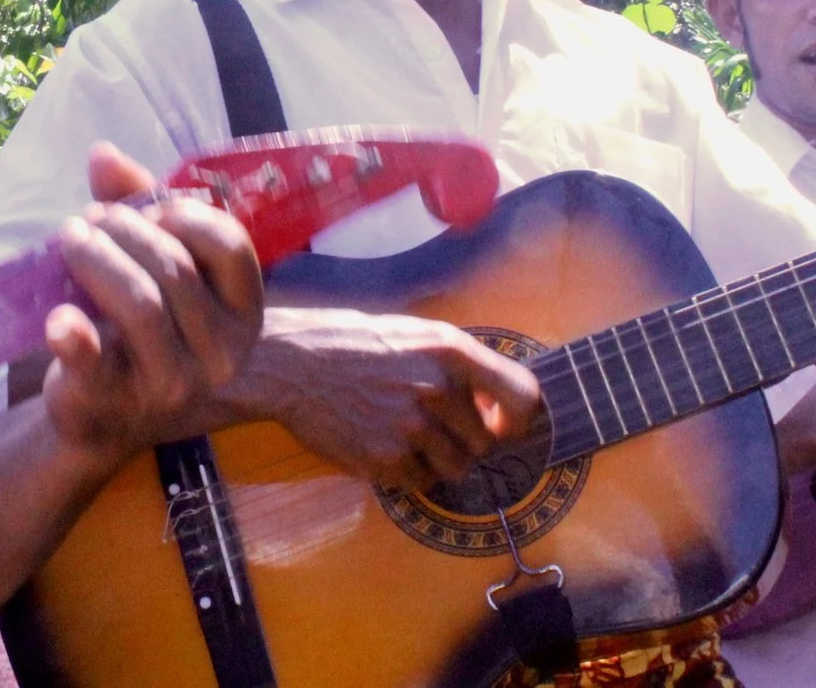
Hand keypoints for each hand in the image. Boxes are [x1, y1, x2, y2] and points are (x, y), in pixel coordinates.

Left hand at [38, 145, 266, 462]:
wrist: (105, 413)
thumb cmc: (139, 324)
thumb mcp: (152, 264)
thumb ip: (136, 205)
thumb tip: (104, 154)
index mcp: (242, 313)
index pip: (230, 247)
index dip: (183, 214)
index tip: (146, 212)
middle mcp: (222, 354)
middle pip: (175, 270)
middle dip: (124, 231)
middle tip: (85, 222)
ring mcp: (173, 385)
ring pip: (141, 306)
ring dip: (97, 260)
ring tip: (69, 242)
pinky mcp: (117, 402)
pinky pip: (97, 364)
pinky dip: (76, 338)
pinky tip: (58, 321)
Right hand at [224, 305, 541, 488]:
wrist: (293, 365)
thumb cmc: (353, 343)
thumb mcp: (415, 334)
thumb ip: (460, 364)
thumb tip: (497, 402)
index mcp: (451, 352)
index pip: (521, 396)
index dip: (517, 418)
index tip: (505, 426)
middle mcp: (438, 389)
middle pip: (485, 442)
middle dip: (464, 440)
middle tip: (430, 426)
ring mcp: (412, 428)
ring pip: (456, 468)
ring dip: (438, 460)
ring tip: (404, 435)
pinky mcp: (387, 460)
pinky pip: (420, 482)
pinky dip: (407, 472)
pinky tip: (382, 443)